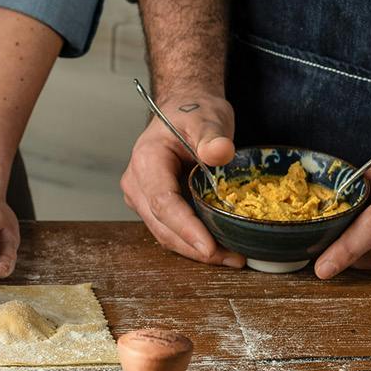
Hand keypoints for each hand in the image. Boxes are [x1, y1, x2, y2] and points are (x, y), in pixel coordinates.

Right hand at [120, 92, 245, 267]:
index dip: (186, 228)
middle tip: (233, 260)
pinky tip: (221, 249)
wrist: (184, 110)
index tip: (210, 247)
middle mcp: (137, 183)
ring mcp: (143, 198)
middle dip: (195, 247)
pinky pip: (171, 231)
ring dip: (196, 250)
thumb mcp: (208, 118)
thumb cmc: (194, 113)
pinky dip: (194, 242)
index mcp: (146, 160)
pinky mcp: (154, 207)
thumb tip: (219, 152)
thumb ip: (212, 136)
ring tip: (232, 258)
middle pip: (162, 226)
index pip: (163, 201)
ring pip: (165, 234)